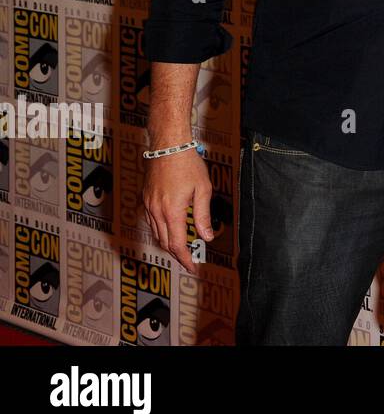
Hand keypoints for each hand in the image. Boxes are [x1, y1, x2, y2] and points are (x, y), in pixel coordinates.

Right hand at [143, 147, 212, 275]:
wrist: (168, 146)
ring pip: (156, 233)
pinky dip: (161, 230)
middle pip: (165, 242)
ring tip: (183, 248)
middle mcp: (156, 211)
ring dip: (168, 243)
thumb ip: (203, 215)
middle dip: (177, 254)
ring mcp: (148, 205)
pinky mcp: (145, 198)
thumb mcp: (203, 190)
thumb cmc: (188, 164)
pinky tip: (170, 229)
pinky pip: (151, 221)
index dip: (185, 259)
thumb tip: (206, 237)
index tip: (193, 267)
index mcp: (171, 211)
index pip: (177, 244)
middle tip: (190, 260)